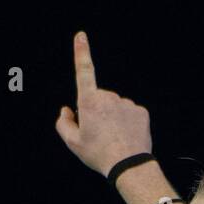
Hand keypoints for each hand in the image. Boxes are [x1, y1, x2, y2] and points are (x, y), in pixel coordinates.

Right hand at [55, 31, 153, 176]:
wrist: (129, 166)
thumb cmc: (100, 155)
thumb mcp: (73, 143)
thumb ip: (63, 123)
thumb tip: (66, 110)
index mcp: (89, 102)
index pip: (84, 71)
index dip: (81, 52)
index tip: (81, 37)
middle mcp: (109, 97)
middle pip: (99, 99)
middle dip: (97, 111)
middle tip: (99, 134)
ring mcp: (126, 103)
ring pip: (116, 106)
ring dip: (113, 118)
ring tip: (114, 138)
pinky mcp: (140, 111)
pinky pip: (130, 113)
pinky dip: (127, 122)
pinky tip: (126, 136)